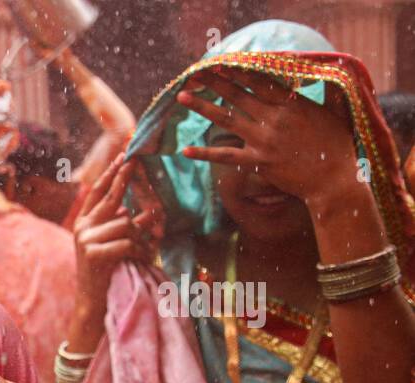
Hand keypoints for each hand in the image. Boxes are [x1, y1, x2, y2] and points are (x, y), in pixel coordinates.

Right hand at [72, 153, 158, 337]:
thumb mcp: (106, 245)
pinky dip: (139, 252)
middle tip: (135, 160)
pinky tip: (139, 260)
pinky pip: (127, 243)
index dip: (111, 174)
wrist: (92, 302)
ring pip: (125, 225)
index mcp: (83, 224)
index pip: (97, 193)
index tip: (123, 156)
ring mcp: (86, 240)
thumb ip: (112, 225)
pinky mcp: (93, 254)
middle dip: (124, 178)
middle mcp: (81, 228)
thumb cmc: (105, 272)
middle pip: (110, 198)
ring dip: (141, 238)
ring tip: (145, 252)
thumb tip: (128, 210)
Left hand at [178, 68, 359, 208]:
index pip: (260, 81)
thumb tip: (323, 71)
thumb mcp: (336, 111)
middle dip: (215, 82)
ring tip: (183, 96)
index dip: (240, 70)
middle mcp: (274, 119)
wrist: (333, 180)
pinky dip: (205, 153)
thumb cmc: (337, 145)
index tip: (223, 62)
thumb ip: (325, 91)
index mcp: (291, 104)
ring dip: (202, 107)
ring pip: (226, 119)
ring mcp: (263, 140)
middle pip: (238, 95)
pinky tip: (185, 150)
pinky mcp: (257, 162)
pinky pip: (225, 155)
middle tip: (196, 73)